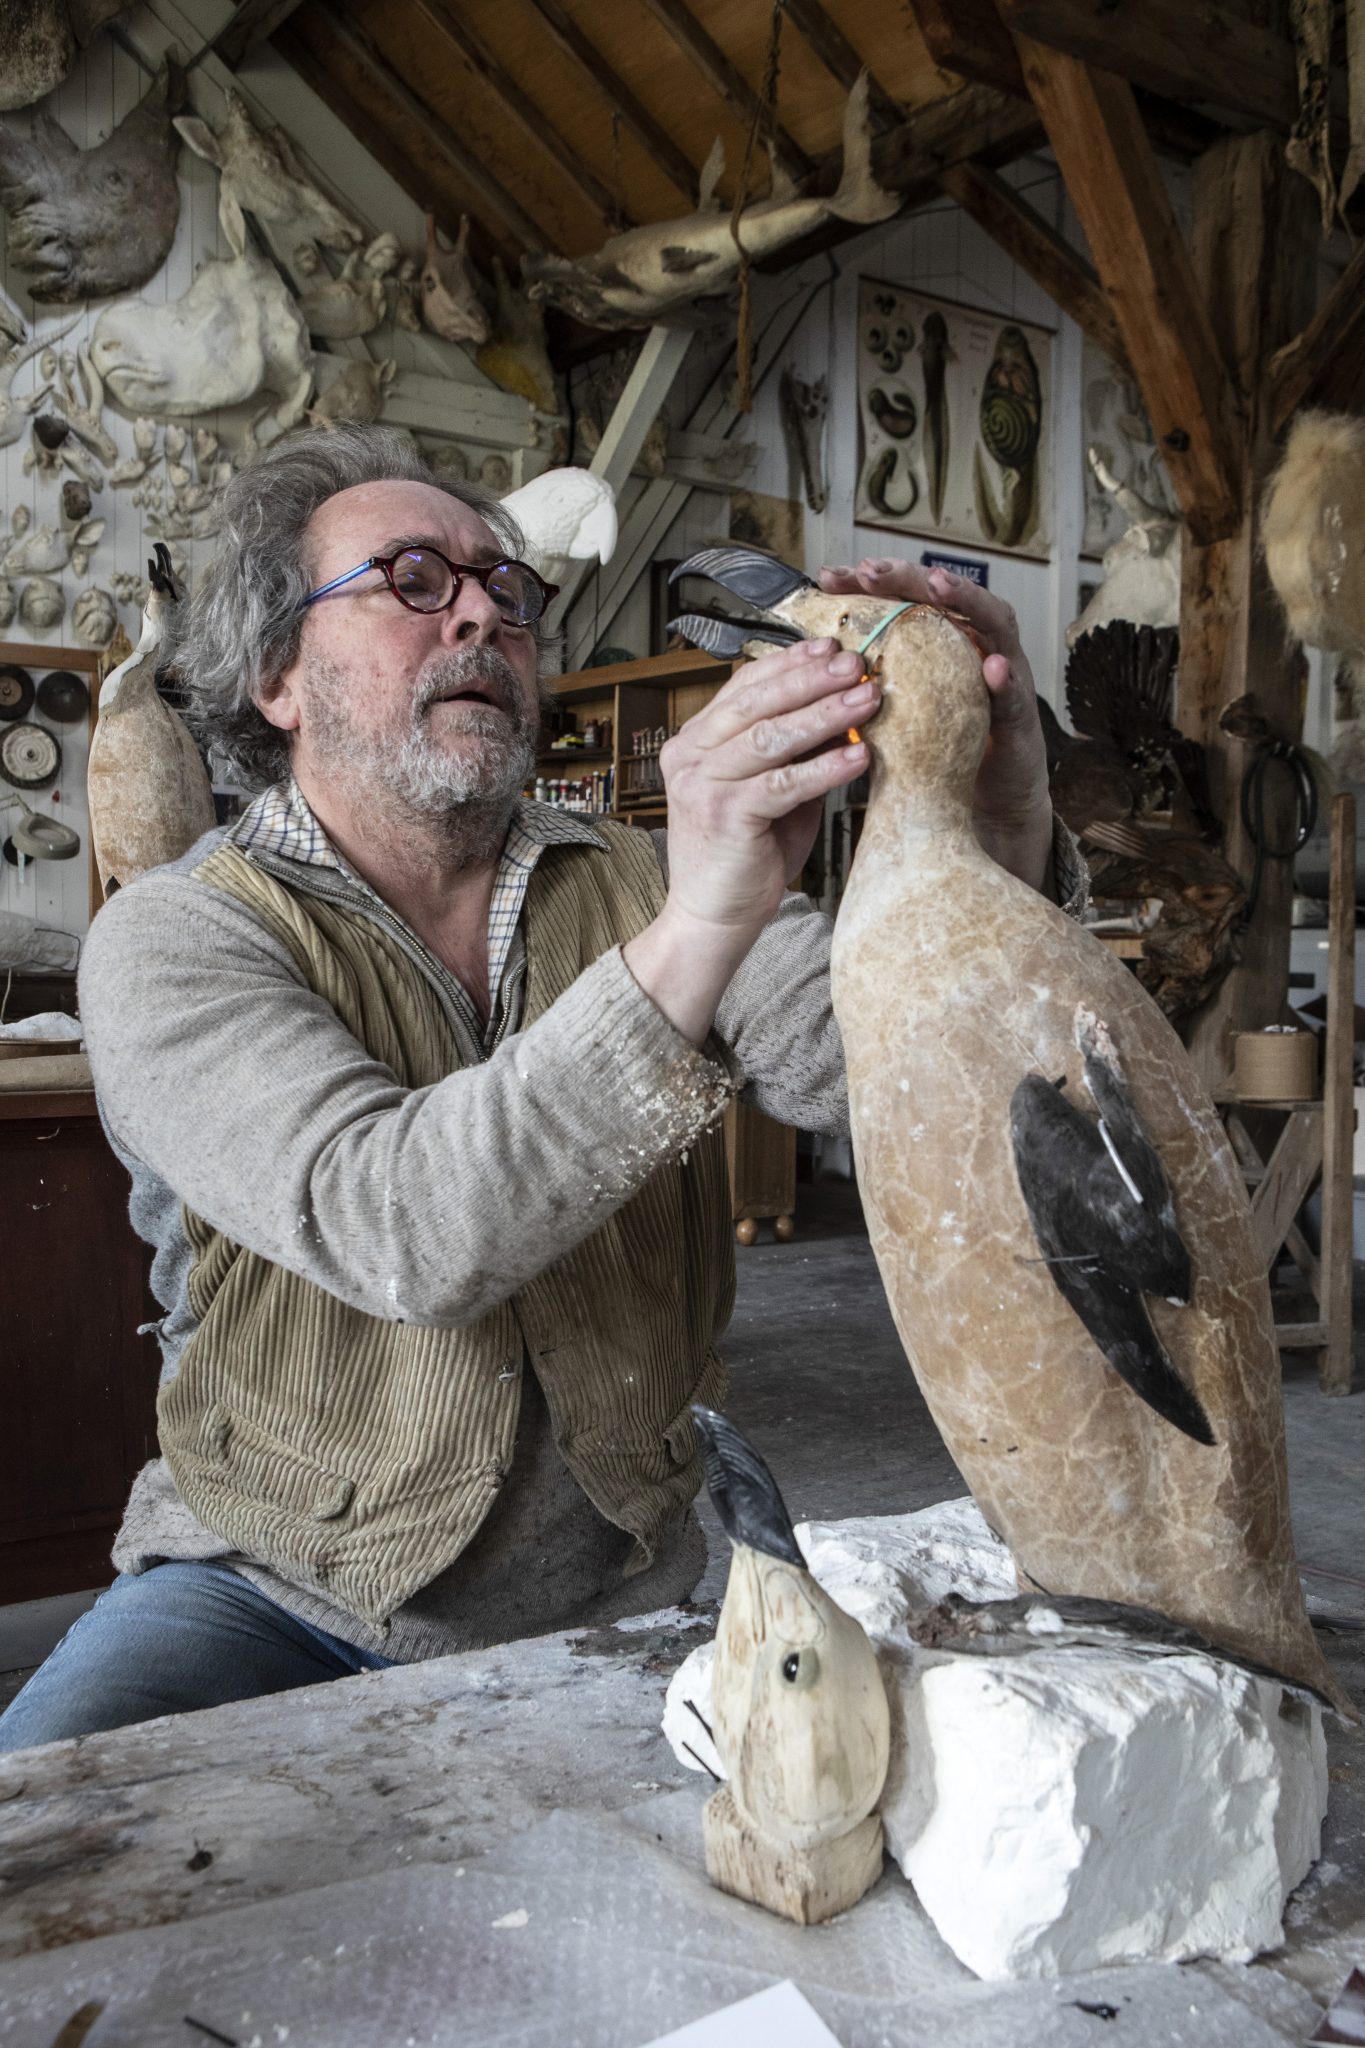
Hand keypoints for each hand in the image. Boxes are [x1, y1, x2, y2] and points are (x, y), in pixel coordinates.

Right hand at [622, 638, 876, 1041]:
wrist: (713, 917)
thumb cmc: (746, 854)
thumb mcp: (769, 790)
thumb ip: (792, 752)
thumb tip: (844, 708)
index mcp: (694, 741)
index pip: (743, 687)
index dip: (789, 664)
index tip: (831, 648)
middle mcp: (689, 756)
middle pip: (757, 702)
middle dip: (812, 679)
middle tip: (856, 663)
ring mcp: (701, 784)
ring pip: (770, 737)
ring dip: (825, 715)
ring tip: (868, 699)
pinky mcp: (724, 815)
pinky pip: (784, 784)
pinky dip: (825, 769)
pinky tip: (860, 758)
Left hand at [819, 556, 1054, 893]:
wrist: (984, 802)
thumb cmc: (940, 752)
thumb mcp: (894, 716)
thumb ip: (866, 689)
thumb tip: (807, 672)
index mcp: (934, 645)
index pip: (899, 601)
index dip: (865, 586)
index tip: (829, 577)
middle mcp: (970, 648)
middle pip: (941, 599)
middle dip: (907, 578)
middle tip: (873, 569)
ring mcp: (1001, 675)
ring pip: (990, 623)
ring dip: (965, 601)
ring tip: (938, 585)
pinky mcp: (1019, 717)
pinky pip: (1014, 692)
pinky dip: (1004, 677)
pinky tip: (993, 666)